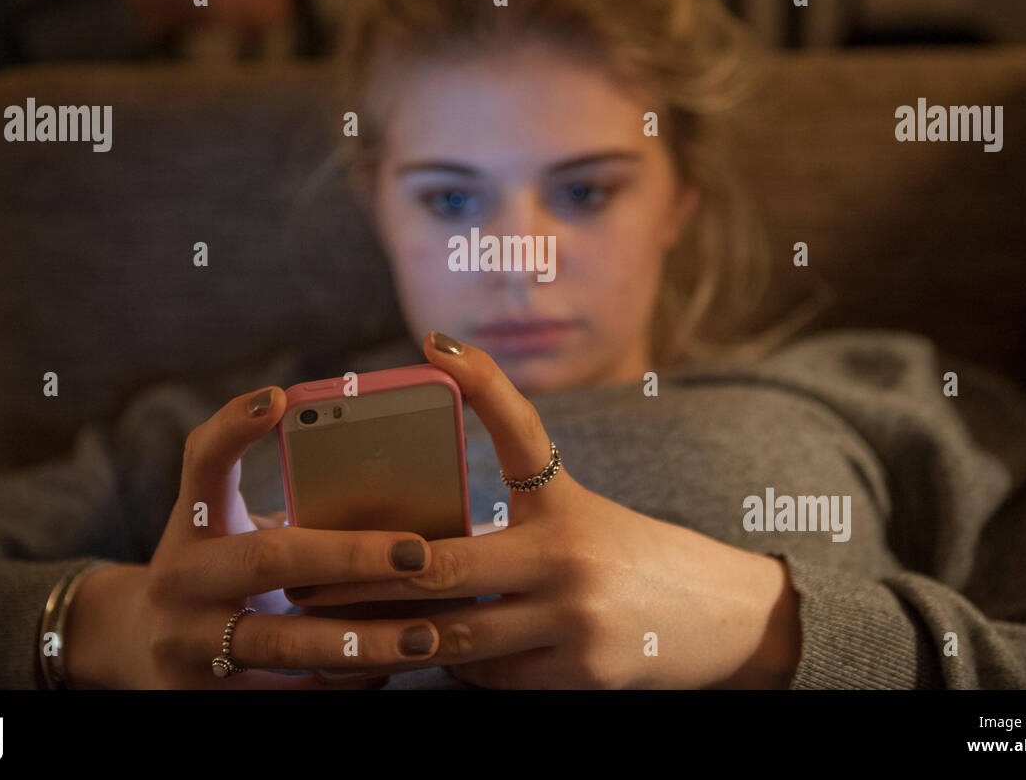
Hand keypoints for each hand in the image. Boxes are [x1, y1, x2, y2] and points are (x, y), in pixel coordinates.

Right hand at [63, 385, 445, 688]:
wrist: (138, 643)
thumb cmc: (213, 564)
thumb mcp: (225, 523)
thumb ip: (282, 498)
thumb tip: (394, 479)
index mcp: (192, 523)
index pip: (202, 463)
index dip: (234, 428)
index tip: (279, 397)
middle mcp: (180, 579)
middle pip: (266, 559)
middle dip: (349, 556)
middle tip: (418, 552)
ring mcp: (187, 643)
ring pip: (282, 642)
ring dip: (361, 640)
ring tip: (426, 633)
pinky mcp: (204, 697)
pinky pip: (284, 694)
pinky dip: (341, 684)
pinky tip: (390, 672)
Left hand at [285, 332, 803, 688]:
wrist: (719, 617)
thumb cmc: (629, 555)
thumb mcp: (575, 512)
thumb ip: (517, 502)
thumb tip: (429, 514)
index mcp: (563, 503)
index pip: (520, 429)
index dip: (480, 379)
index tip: (434, 345)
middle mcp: (568, 558)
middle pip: (443, 566)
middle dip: (366, 581)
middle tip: (306, 584)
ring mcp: (575, 621)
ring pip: (455, 637)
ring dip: (398, 638)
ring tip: (344, 633)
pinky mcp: (581, 676)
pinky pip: (491, 679)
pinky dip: (458, 669)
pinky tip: (434, 657)